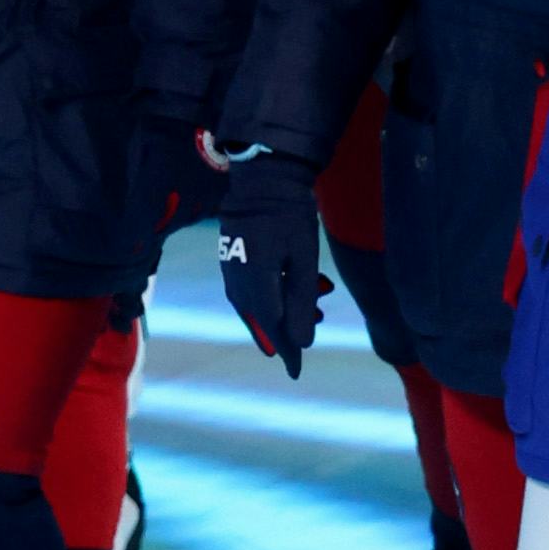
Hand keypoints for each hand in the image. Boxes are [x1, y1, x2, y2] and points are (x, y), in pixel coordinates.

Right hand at [206, 141, 326, 375]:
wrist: (263, 178)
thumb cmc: (289, 217)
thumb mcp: (303, 260)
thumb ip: (301, 303)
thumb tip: (302, 343)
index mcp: (255, 287)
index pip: (273, 330)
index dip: (288, 352)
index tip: (297, 371)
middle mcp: (237, 287)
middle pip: (263, 323)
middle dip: (289, 329)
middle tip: (317, 318)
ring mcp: (231, 275)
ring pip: (257, 309)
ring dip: (283, 310)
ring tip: (314, 295)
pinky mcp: (232, 264)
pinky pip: (251, 293)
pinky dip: (272, 295)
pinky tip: (289, 283)